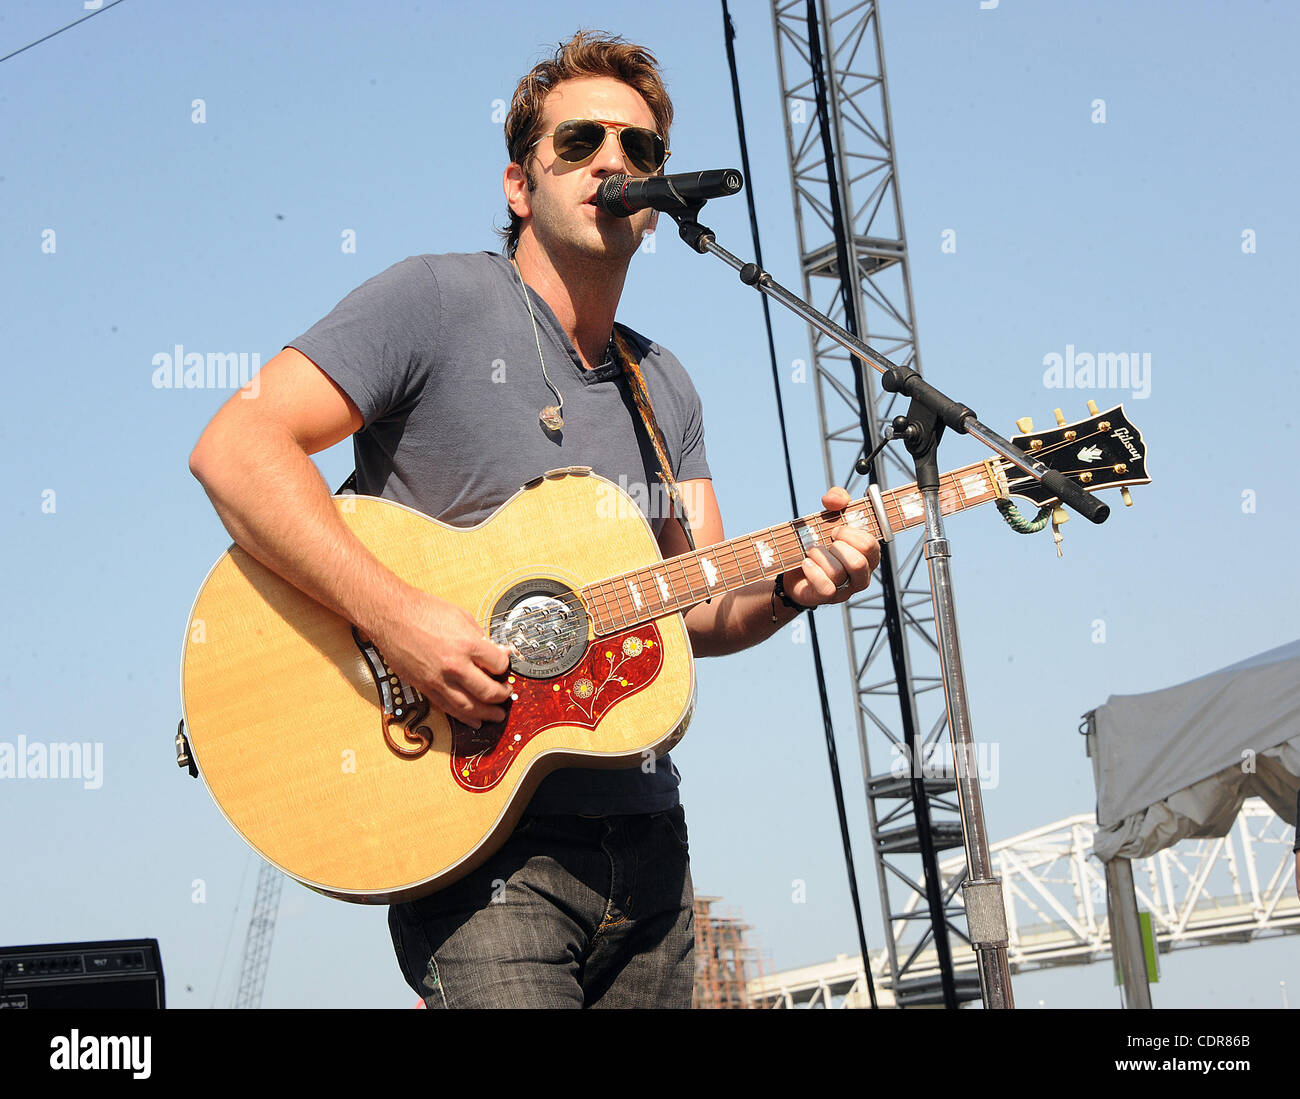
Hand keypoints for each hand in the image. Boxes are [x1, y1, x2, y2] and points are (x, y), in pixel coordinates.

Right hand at [369, 590, 512, 728]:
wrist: (392, 615)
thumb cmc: (423, 611)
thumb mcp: (462, 617)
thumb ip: (481, 637)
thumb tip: (497, 651)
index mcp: (467, 644)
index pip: (499, 665)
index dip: (505, 666)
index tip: (505, 666)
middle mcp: (454, 665)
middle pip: (488, 692)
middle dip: (502, 696)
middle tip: (507, 695)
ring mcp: (438, 679)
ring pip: (469, 706)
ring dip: (487, 714)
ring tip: (497, 715)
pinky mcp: (425, 687)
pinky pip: (448, 708)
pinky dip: (464, 717)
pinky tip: (474, 720)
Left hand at [780, 486, 880, 608]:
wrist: (795, 566)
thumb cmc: (820, 540)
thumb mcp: (830, 515)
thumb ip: (837, 500)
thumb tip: (835, 499)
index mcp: (868, 556)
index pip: (871, 546)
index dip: (852, 534)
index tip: (837, 529)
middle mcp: (861, 575)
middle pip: (858, 562)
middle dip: (838, 546)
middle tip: (827, 540)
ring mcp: (846, 589)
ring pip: (838, 573)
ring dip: (820, 556)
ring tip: (812, 551)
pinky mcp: (827, 597)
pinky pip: (825, 587)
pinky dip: (813, 570)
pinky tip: (806, 562)